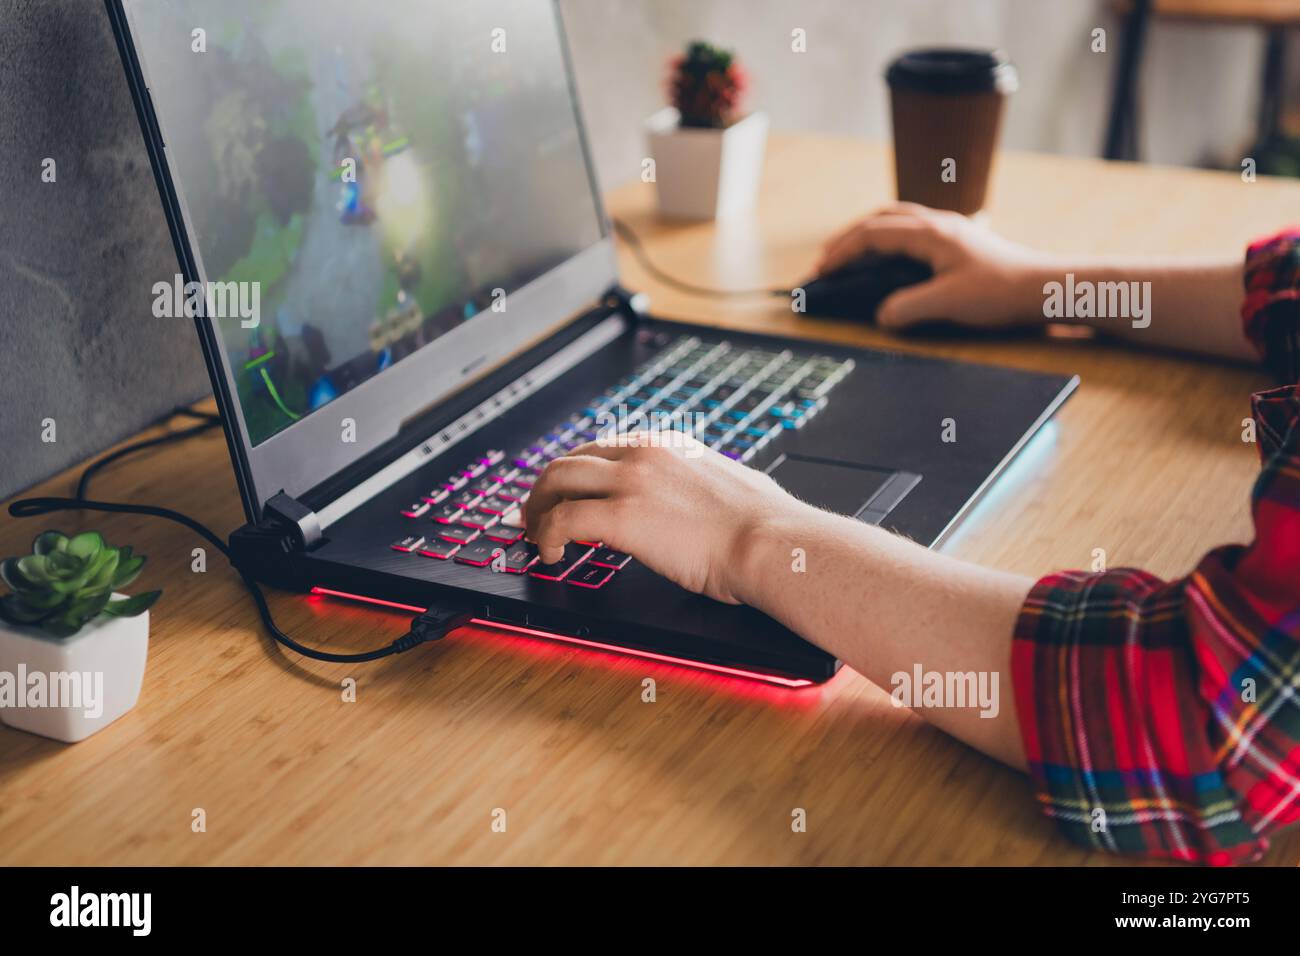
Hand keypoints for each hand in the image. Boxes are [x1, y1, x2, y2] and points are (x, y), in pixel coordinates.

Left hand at [522, 432, 808, 603]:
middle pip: (570, 460)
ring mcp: (630, 481)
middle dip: (545, 489)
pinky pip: (562, 520)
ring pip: (556, 480)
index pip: (602, 449)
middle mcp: (644, 454)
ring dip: (538, 509)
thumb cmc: (763, 527)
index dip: (575, 474)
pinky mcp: (620, 515)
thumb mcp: (728, 486)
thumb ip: (702, 485)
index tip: (564, 494)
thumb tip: (702, 501)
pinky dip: (546, 536)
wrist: (770, 542)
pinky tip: (550, 554)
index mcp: (668, 445)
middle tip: (535, 516)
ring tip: (535, 537)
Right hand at [814, 202, 1050, 330]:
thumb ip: (907, 308)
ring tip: (851, 256)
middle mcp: (939, 225)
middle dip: (850, 237)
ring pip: (899, 220)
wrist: (1045, 288)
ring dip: (870, 235)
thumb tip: (881, 316)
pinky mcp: (960, 243)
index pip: (874, 233)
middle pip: (882, 218)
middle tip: (827, 259)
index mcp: (931, 233)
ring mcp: (950, 231)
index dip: (843, 251)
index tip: (822, 270)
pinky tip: (889, 261)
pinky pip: (914, 232)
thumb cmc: (1001, 292)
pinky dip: (891, 241)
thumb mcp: (948, 304)